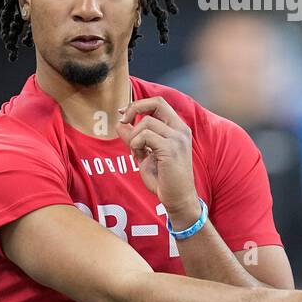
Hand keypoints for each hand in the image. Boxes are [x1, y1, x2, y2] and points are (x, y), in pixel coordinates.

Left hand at [116, 96, 197, 214]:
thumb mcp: (145, 154)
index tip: (124, 114)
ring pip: (146, 122)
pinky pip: (145, 136)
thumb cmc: (164, 178)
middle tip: (123, 121)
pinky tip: (138, 156)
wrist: (178, 199)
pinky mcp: (171, 149)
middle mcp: (181, 129)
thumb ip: (134, 138)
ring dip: (134, 136)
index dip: (139, 104)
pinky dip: (136, 144)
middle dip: (135, 108)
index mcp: (178, 128)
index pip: (159, 103)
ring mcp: (178, 138)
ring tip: (136, 152)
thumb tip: (120, 123)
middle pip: (156, 102)